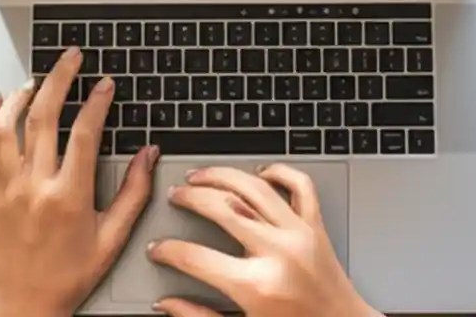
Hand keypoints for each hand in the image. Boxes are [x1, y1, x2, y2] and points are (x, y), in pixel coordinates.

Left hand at [0, 47, 159, 316]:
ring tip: (35, 79)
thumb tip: (149, 154)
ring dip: (20, 96)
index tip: (105, 84)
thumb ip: (134, 193)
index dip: (97, 101)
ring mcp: (4, 189)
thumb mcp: (112, 238)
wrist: (22, 304)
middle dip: (60, 79)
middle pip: (44, 117)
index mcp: (69, 196)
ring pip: (6, 127)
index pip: (84, 132)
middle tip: (71, 58)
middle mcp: (34, 187)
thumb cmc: (68, 276)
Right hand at [149, 165, 379, 316]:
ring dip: (222, 175)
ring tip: (201, 176)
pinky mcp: (317, 227)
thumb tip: (166, 304)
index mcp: (257, 286)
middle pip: (223, 208)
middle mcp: (279, 253)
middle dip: (191, 198)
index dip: (169, 250)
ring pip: (254, 188)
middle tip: (175, 197)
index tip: (158, 248)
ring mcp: (300, 235)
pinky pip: (300, 186)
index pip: (197, 257)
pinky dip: (279, 172)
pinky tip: (258, 174)